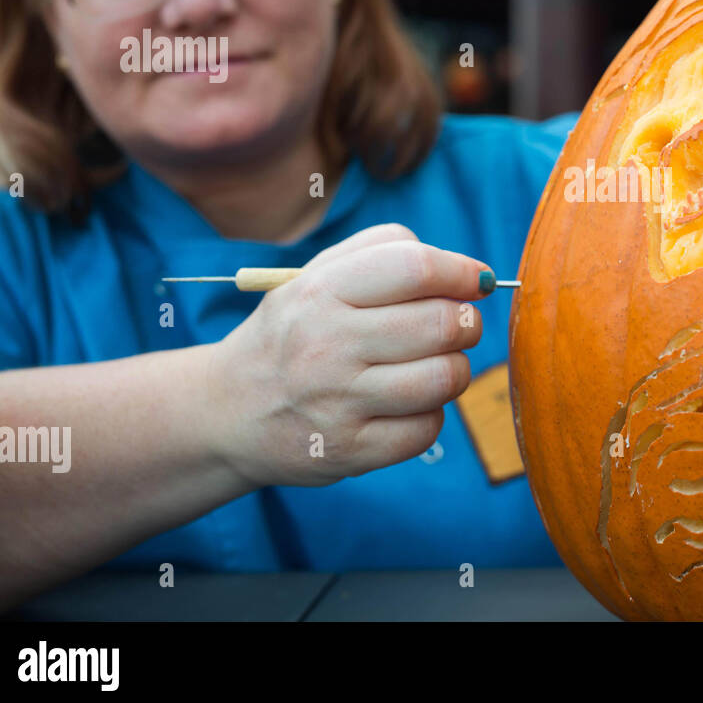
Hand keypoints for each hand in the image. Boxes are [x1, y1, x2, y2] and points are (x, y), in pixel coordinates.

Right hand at [203, 224, 488, 487]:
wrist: (225, 412)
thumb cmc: (292, 334)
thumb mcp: (315, 276)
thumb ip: (384, 251)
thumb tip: (465, 269)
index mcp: (321, 292)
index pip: (415, 267)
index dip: (462, 271)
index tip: (477, 280)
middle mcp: (327, 345)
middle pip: (441, 324)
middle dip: (465, 323)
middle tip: (456, 326)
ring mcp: (337, 402)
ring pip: (444, 378)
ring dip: (455, 370)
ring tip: (436, 365)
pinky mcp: (349, 451)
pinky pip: (427, 429)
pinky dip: (431, 415)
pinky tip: (408, 405)